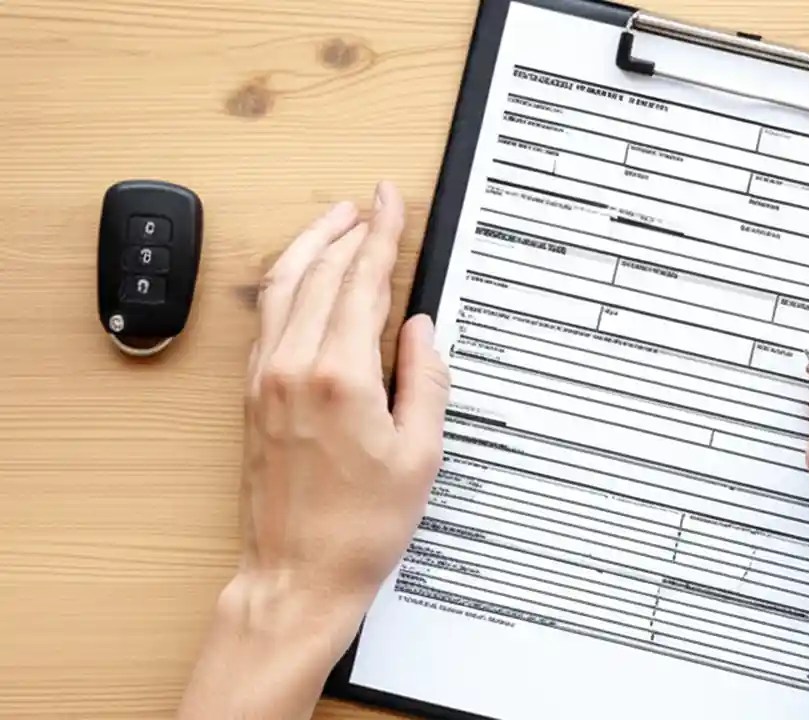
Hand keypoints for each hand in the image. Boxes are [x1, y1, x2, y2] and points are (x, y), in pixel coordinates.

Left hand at [179, 182, 450, 719]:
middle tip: (372, 204)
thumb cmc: (359, 526)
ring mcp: (265, 379)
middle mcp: (292, 367)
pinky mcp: (252, 396)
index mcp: (340, 377)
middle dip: (349, 231)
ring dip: (312, 247)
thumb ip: (425, 379)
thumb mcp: (420, 453)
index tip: (389, 201)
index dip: (380, 234)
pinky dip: (287, 284)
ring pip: (283, 287)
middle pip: (320, 273)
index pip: (362, 282)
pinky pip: (268, 319)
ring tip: (336, 223)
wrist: (298, 572)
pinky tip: (304, 280)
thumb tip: (420, 329)